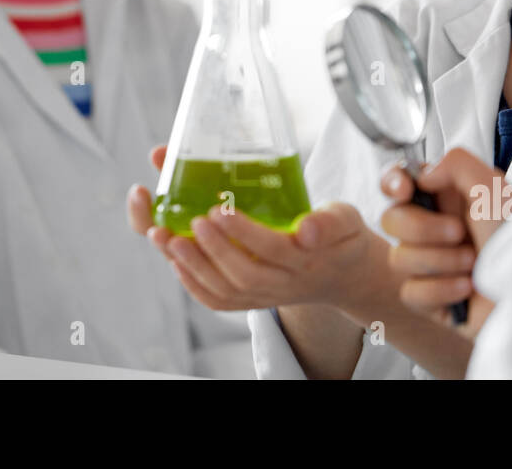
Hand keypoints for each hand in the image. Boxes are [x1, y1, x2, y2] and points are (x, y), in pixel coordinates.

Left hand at [126, 146, 386, 312]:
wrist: (341, 274)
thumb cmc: (339, 236)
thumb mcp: (346, 220)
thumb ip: (330, 220)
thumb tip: (307, 228)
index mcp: (307, 259)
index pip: (273, 248)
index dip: (243, 232)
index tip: (218, 209)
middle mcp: (284, 283)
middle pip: (243, 275)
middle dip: (212, 249)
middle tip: (192, 221)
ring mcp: (265, 296)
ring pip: (225, 291)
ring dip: (192, 265)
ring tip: (165, 236)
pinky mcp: (252, 301)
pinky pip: (219, 302)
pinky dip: (193, 283)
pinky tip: (174, 259)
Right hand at [379, 147, 503, 335]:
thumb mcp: (495, 190)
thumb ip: (456, 163)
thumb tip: (423, 176)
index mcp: (447, 199)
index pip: (399, 182)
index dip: (393, 183)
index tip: (405, 190)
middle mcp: (435, 229)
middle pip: (391, 219)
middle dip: (423, 228)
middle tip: (459, 232)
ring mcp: (431, 265)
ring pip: (399, 258)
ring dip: (441, 261)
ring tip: (473, 265)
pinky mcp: (430, 299)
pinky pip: (411, 292)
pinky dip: (442, 290)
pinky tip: (467, 288)